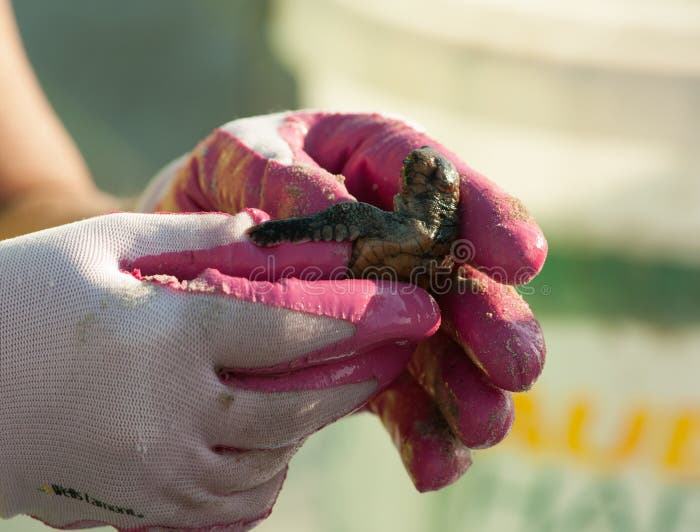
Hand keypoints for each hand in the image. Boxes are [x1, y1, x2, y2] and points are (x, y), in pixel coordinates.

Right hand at [0, 210, 438, 529]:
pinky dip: (268, 468)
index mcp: (166, 338)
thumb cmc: (17, 301)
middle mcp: (173, 416)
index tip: (420, 309)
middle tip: (395, 349)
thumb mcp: (103, 247)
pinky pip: (238, 502)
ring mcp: (159, 475)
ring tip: (329, 385)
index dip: (367, 318)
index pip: (295, 330)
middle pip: (301, 405)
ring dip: (313, 423)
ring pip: (276, 460)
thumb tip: (268, 237)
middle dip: (360, 375)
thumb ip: (196, 237)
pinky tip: (268, 437)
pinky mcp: (144, 510)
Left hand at [141, 110, 546, 490]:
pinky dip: (421, 434)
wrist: (174, 262)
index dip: (487, 215)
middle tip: (517, 363)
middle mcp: (395, 234)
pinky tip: (436, 468)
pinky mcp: (366, 360)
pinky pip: (401, 398)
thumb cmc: (209, 194)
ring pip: (441, 346)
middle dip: (489, 320)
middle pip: (455, 274)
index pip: (436, 180)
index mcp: (370, 163)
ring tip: (482, 427)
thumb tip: (347, 227)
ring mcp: (386, 301)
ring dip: (467, 388)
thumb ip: (286, 185)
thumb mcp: (235, 165)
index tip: (524, 258)